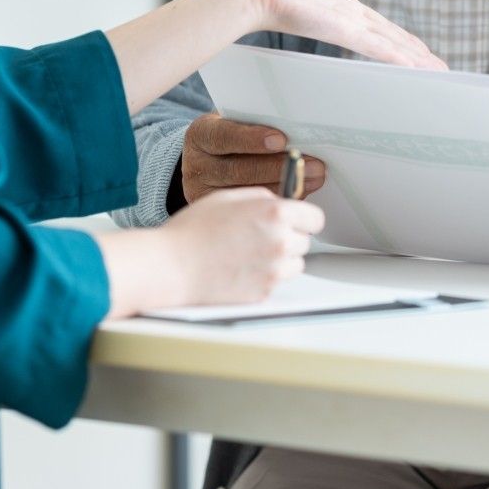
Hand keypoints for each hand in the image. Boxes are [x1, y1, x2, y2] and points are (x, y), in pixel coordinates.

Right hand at [165, 187, 325, 305]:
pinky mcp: (265, 292)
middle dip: (289, 236)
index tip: (296, 219)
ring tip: (250, 251)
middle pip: (305, 241)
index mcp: (274, 214)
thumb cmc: (193, 230)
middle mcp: (279, 242)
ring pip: (295, 263)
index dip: (304, 217)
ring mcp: (274, 271)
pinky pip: (277, 281)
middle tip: (261, 234)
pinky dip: (266, 275)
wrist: (174, 265)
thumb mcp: (226, 196)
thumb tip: (278, 202)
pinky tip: (242, 266)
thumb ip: (260, 197)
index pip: (315, 218)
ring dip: (281, 258)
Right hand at [181, 113, 325, 203]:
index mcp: (200, 136)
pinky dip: (277, 204)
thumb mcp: (232, 123)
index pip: (223, 136)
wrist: (205, 167)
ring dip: (285, 187)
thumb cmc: (229, 140)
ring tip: (313, 180)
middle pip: (237, 169)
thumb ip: (254, 124)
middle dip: (279, 167)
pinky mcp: (218, 216)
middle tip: (314, 164)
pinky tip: (297, 197)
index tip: (281, 139)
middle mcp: (197, 166)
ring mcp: (204, 194)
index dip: (251, 138)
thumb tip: (294, 131)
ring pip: (246, 195)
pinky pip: (250, 214)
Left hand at [236, 0, 444, 69]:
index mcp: (342, 7)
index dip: (400, 36)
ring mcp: (345, 25)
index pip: (378, 24)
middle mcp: (348, 19)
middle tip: (442, 71)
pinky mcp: (341, 28)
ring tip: (440, 73)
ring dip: (416, 59)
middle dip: (417, 54)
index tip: (420, 50)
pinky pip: (376, 44)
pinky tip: (418, 67)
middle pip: (390, 38)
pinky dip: (398, 55)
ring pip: (389, 44)